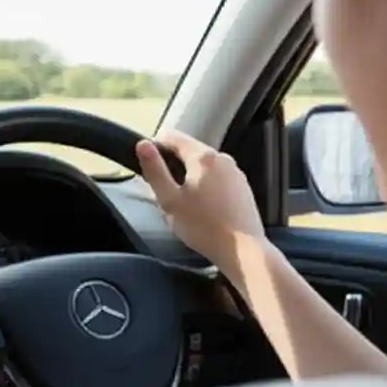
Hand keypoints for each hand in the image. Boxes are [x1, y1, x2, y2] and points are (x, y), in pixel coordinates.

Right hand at [136, 130, 265, 269]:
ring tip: (186, 205)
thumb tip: (143, 144)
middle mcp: (222, 158)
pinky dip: (207, 187)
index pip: (172, 136)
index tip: (150, 168)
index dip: (156, 148)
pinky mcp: (243, 187)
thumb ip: (154, 170)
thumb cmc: (202, 227)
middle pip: (189, 151)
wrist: (243, 250)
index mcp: (202, 156)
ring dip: (191, 178)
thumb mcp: (169, 200)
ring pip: (204, 166)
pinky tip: (205, 210)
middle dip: (174, 167)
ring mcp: (235, 172)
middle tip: (167, 194)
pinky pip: (218, 178)